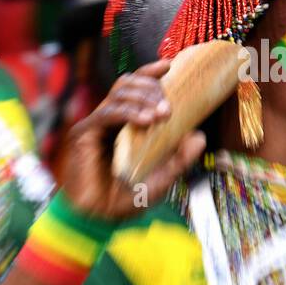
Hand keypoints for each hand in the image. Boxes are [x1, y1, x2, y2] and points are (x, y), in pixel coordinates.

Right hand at [59, 59, 205, 219]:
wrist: (97, 220)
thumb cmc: (125, 200)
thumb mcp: (161, 179)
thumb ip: (179, 159)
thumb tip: (200, 136)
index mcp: (126, 124)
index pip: (136, 89)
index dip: (150, 74)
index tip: (170, 64)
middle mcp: (110, 120)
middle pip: (127, 84)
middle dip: (151, 88)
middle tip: (169, 107)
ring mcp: (96, 125)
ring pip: (118, 94)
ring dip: (143, 99)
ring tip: (162, 114)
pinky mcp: (85, 134)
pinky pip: (108, 113)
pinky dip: (129, 112)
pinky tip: (146, 120)